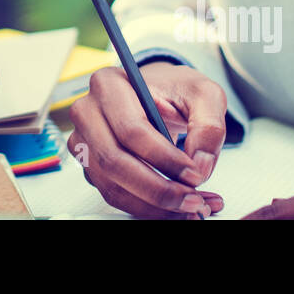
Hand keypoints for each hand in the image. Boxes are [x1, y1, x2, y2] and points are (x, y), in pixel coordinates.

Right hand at [67, 61, 227, 218]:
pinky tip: (175, 207)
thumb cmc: (174, 91)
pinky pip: (115, 195)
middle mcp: (88, 111)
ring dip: (153, 207)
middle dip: (158, 190)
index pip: (131, 128)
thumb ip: (209, 126)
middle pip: (114, 161)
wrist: (160, 96)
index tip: (194, 174)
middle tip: (192, 200)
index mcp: (110, 84)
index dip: (164, 158)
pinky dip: (146, 208)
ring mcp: (85, 140)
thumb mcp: (203, 94)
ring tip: (190, 207)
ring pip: (112, 185)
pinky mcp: (91, 164)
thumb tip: (200, 164)